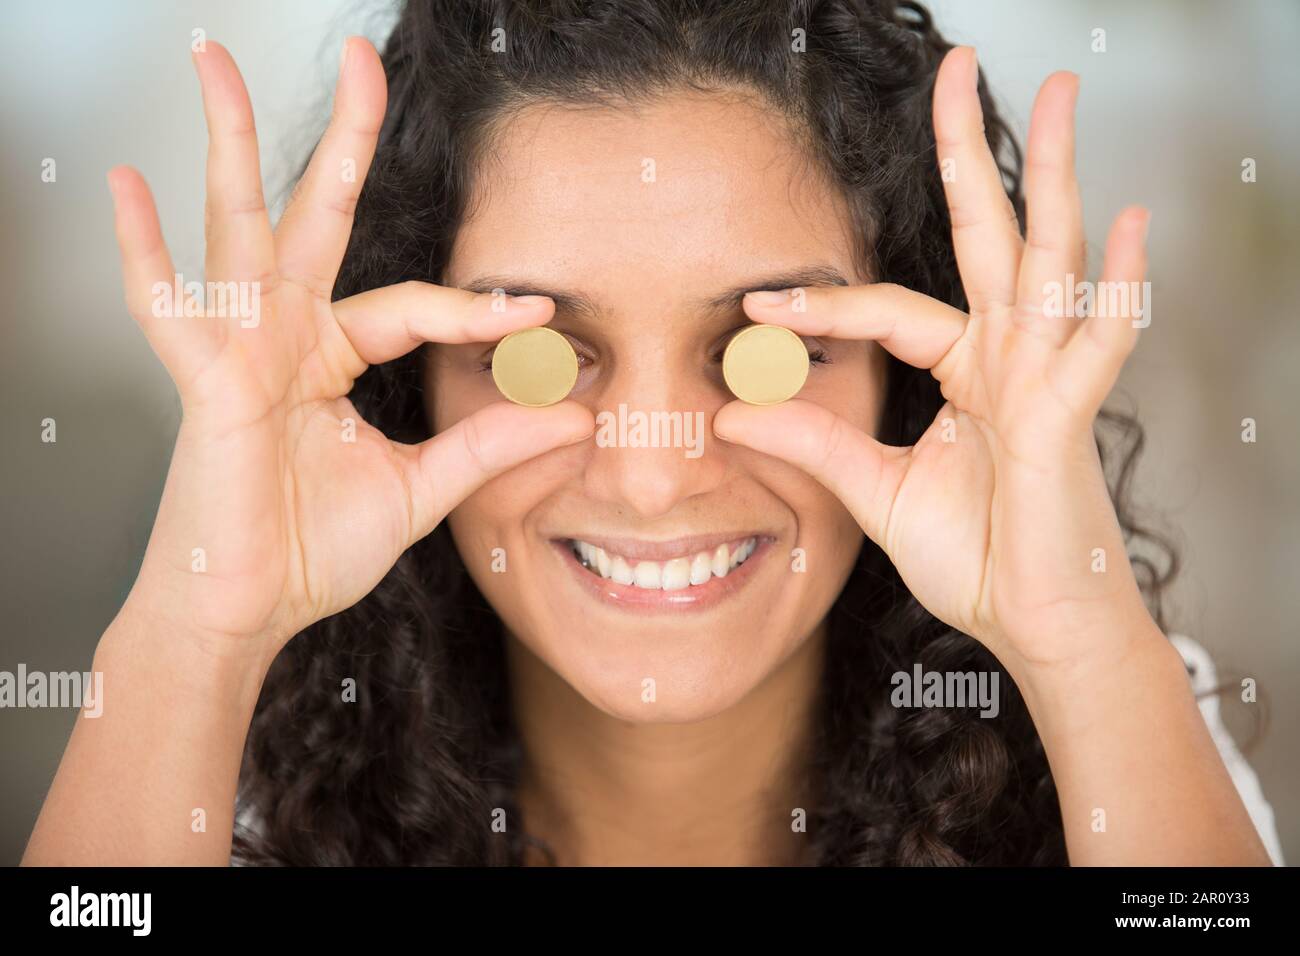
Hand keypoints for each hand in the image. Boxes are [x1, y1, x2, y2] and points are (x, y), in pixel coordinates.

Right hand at [109, 38, 591, 662]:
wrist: (252, 609)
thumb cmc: (312, 550)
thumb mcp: (422, 488)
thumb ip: (489, 448)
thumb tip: (573, 417)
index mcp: (332, 356)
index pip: (412, 306)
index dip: (476, 309)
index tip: (540, 317)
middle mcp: (286, 336)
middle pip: (316, 216)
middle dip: (340, 138)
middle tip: (361, 59)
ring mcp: (241, 350)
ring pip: (238, 226)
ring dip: (228, 142)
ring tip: (215, 60)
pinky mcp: (207, 382)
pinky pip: (167, 308)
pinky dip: (144, 250)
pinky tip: (128, 185)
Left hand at [714, 47, 1156, 674]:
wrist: (1032, 625)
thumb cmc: (977, 557)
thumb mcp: (874, 490)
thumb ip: (812, 442)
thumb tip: (732, 411)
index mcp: (967, 371)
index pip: (888, 310)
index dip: (821, 308)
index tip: (753, 310)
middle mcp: (1009, 358)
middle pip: (988, 235)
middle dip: (972, 151)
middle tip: (958, 68)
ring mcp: (1043, 379)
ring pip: (1046, 259)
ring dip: (1050, 176)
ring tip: (1053, 95)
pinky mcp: (1066, 420)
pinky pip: (1095, 344)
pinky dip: (1115, 286)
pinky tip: (1126, 221)